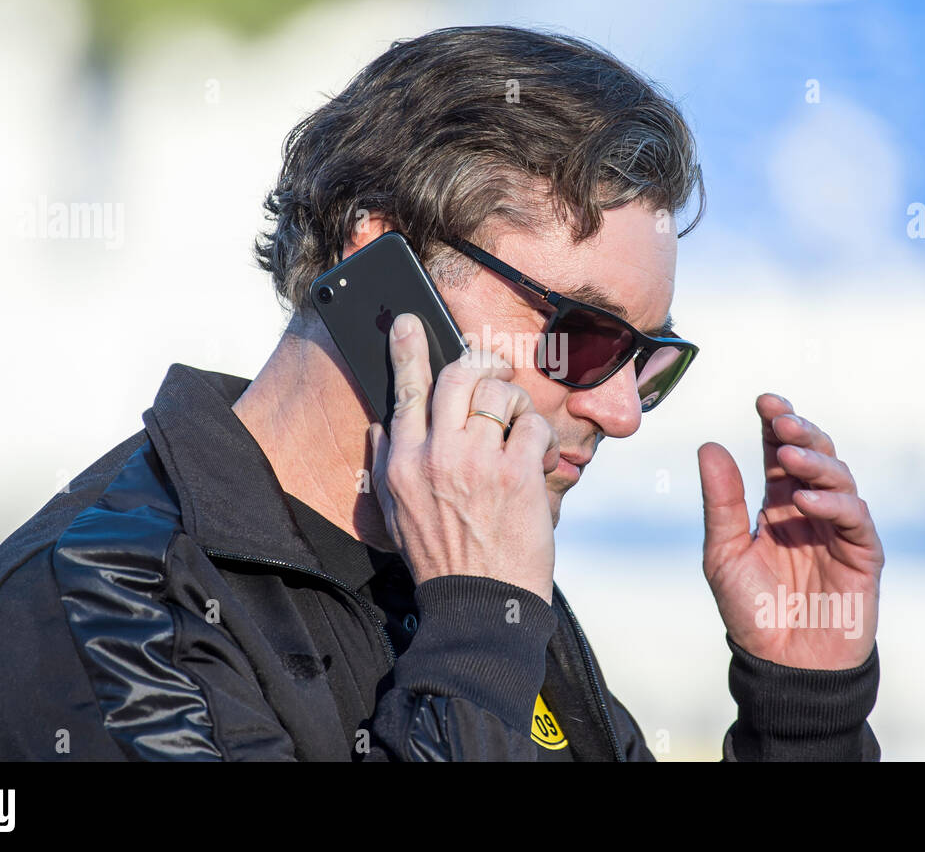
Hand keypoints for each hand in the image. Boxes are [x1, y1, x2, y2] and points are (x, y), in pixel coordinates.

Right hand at [368, 313, 560, 603]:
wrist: (478, 603)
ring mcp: (476, 461)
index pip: (405, 391)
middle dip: (481, 364)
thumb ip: (386, 461)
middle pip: (457, 375)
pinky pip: (532, 425)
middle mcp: (435, 454)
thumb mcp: (395, 511)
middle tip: (494, 371)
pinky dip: (542, 437)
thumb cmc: (441, 558)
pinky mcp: (516, 474)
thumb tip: (383, 420)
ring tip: (519, 429)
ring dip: (516, 404)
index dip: (407, 349)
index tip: (408, 320)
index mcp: (403, 461)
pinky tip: (541, 459)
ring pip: (499, 393)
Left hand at [699, 394, 883, 669]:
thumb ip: (721, 502)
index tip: (764, 400)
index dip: (776, 422)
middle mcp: (811, 509)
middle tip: (780, 417)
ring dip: (816, 461)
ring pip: (839, 477)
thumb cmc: (752, 611)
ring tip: (790, 455)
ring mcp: (839, 529)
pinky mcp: (862, 554)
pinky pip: (855, 518)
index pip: (780, 451)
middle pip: (815, 453)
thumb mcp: (724, 553)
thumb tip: (710, 446)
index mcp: (777, 504)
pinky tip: (807, 501)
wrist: (782, 666)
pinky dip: (833, 504)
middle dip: (801, 430)